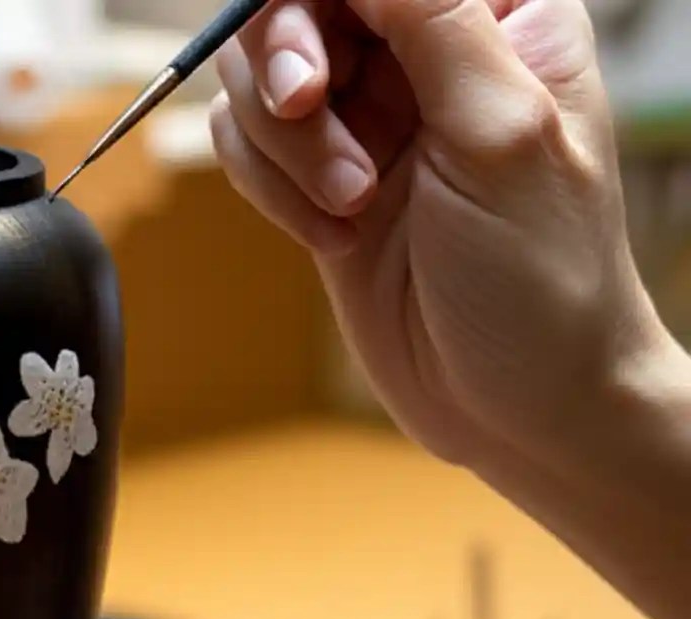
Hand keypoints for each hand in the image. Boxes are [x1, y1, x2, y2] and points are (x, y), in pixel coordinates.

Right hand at [212, 0, 690, 618]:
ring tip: (349, 204)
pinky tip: (330, 235)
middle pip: (297, 7)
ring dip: (284, 144)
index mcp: (494, 16)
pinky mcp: (319, 179)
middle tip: (305, 108)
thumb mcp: (501, 130)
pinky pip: (246, 145)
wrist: (515, 406)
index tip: (310, 58)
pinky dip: (270, 188)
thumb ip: (431, 18)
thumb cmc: (543, 278)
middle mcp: (422, 57)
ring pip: (258, 77)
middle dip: (287, 61)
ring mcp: (367, 120)